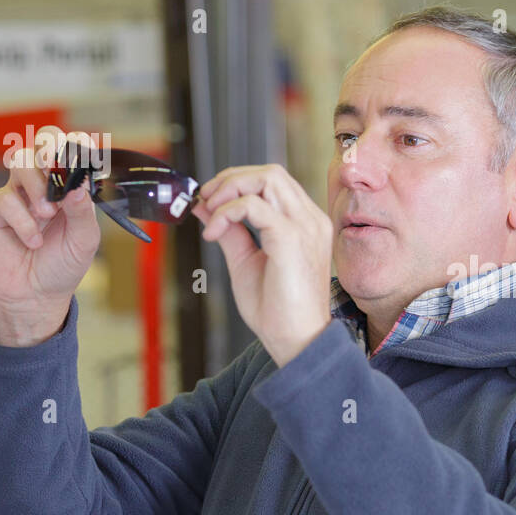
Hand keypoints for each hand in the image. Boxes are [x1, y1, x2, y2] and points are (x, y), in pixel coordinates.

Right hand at [0, 129, 99, 346]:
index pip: (73, 152)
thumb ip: (82, 212)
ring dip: (36, 185)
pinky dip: (23, 220)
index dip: (77, 145)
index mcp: (73, 188)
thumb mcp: (83, 242)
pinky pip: (6, 198)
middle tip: (57, 167)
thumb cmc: (62, 266)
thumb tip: (80, 184)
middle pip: (43, 143)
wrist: (34, 295)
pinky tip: (32, 241)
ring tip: (47, 214)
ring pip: (21, 160)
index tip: (84, 153)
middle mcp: (47, 185)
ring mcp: (21, 194)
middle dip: (50, 148)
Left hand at [193, 164, 332, 365]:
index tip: (209, 202)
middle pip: (270, 173)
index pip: (273, 183)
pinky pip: (253, 205)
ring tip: (211, 213)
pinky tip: (213, 233)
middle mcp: (310, 220)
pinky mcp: (290, 239)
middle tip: (206, 200)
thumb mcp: (246, 261)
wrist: (296, 341)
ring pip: (266, 179)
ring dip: (230, 188)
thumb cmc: (278, 311)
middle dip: (231, 178)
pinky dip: (226, 212)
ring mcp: (304, 227)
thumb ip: (230, 231)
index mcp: (305, 224)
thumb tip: (204, 206)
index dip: (237, 183)